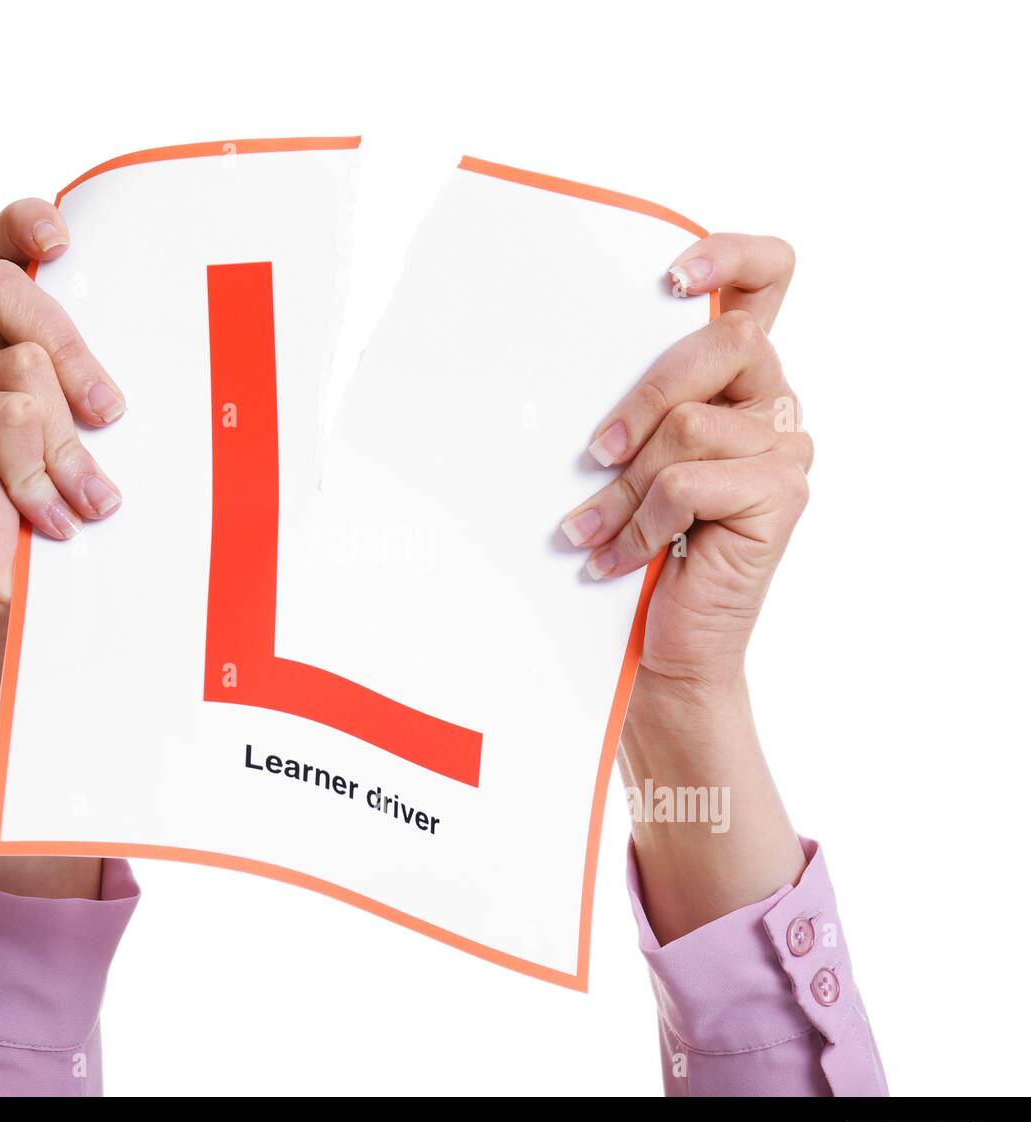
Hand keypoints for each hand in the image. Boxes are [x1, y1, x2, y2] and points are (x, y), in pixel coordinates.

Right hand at [0, 198, 126, 636]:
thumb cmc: (99, 528)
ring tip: (87, 502)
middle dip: (71, 347)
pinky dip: (38, 473)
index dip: (24, 226)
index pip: (8, 256)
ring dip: (68, 444)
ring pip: (22, 367)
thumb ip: (119, 393)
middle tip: (111, 413)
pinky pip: (0, 416)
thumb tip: (209, 351)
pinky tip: (50, 518)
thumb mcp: (125, 446)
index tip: (63, 238)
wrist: (49, 613)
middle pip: (6, 288)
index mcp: (23, 346)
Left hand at [560, 234, 810, 691]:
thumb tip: (559, 358)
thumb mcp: (625, 458)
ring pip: (690, 424)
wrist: (665, 644)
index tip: (670, 276)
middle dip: (643, 398)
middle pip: (725, 340)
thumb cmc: (636, 546)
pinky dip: (641, 523)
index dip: (731, 256)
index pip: (768, 279)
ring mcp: (784, 449)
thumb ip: (630, 403)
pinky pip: (688, 482)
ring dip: (622, 487)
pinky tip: (617, 557)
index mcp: (735, 377)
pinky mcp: (782, 496)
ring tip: (588, 530)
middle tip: (594, 454)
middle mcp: (771, 402)